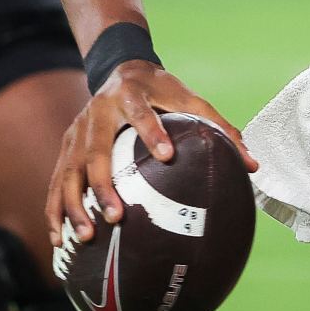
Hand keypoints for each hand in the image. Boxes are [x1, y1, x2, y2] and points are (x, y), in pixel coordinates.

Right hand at [44, 60, 257, 247]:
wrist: (118, 68)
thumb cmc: (161, 90)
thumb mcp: (189, 98)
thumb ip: (220, 127)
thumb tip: (253, 165)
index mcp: (130, 95)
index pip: (141, 113)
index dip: (152, 132)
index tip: (166, 156)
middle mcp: (97, 113)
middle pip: (96, 151)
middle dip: (104, 185)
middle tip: (117, 217)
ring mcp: (76, 132)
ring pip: (69, 172)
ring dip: (75, 205)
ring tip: (87, 236)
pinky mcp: (65, 148)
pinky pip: (56, 183)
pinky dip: (56, 211)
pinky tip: (60, 241)